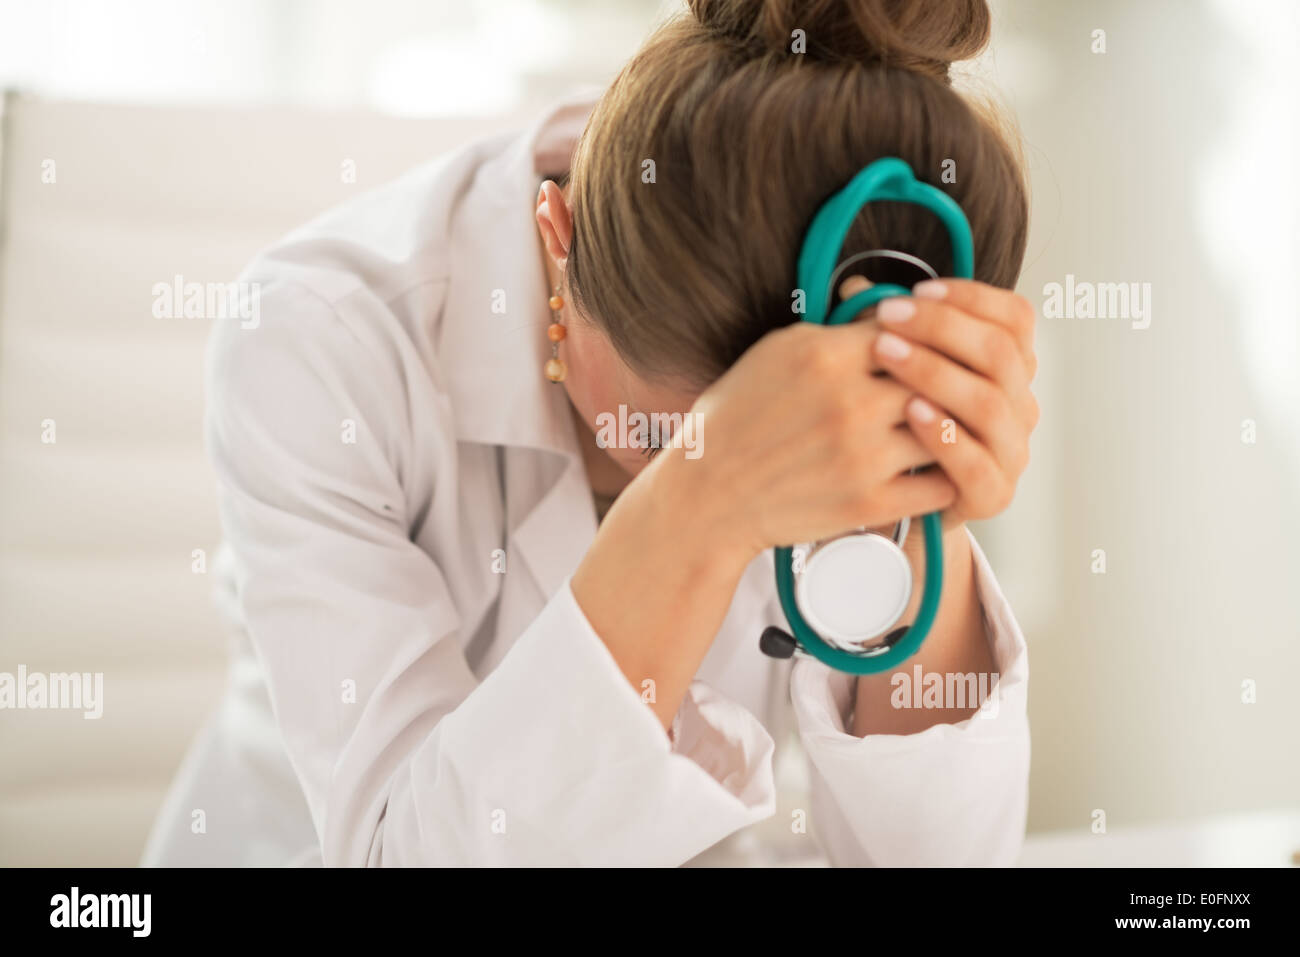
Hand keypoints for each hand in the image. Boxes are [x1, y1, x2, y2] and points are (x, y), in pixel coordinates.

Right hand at [659, 317, 958, 561]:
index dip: (927, 335)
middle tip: (951, 384)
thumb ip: (838, 330)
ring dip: (950, 426)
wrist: (709, 494)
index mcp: (826, 355)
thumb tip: (892, 309)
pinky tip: (935, 465)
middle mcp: (850, 403)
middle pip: (937, 375)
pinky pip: (939, 483)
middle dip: (947, 378)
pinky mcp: (869, 502)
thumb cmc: (738, 418)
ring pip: (946, 428)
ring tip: (947, 424)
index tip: (927, 346)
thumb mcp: (777, 351)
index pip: (913, 327)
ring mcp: (863, 456)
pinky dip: (944, 473)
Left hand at [850, 277, 1038, 528]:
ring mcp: (1010, 451)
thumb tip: (854, 286)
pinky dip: (944, 433)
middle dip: (942, 328)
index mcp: (1008, 369)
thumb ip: (886, 330)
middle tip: (888, 316)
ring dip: (936, 372)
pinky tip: (910, 412)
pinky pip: (976, 462)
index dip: (970, 298)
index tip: (918, 291)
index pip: (1015, 319)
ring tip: (887, 354)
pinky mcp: (992, 494)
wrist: (889, 502)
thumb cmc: (892, 428)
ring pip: (989, 402)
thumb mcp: (888, 371)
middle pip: (1000, 353)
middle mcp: (1018, 406)